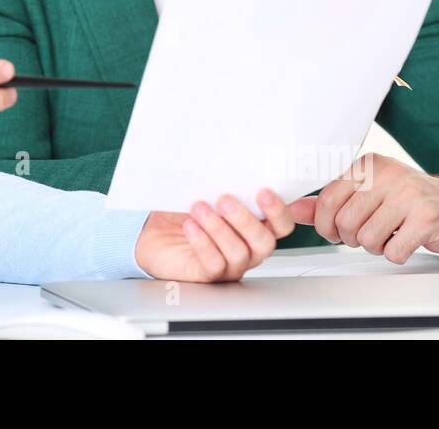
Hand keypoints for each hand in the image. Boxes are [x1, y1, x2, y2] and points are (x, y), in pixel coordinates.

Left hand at [135, 190, 295, 281]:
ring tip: (199, 208)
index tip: (264, 191)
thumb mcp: (206, 193)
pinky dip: (202, 242)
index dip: (279, 210)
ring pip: (238, 253)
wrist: (156, 234)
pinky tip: (190, 226)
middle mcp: (249, 248)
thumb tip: (226, 165)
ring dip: (218, 228)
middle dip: (245, 219)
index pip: (282, 224)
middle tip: (225, 199)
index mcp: (257, 226)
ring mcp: (232, 264)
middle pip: (264, 242)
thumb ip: (222, 185)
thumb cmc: (185, 212)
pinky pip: (214, 263)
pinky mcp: (210, 275)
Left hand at [289, 152, 438, 262]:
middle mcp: (387, 174)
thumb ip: (328, 202)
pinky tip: (404, 240)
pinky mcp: (426, 218)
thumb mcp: (364, 192)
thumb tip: (293, 210)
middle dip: (351, 238)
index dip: (325, 224)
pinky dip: (395, 254)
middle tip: (366, 234)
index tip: (334, 231)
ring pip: (367, 239)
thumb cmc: (404, 199)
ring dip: (375, 246)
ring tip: (387, 234)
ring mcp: (409, 195)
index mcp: (367, 165)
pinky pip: (393, 251)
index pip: (327, 199)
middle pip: (346, 222)